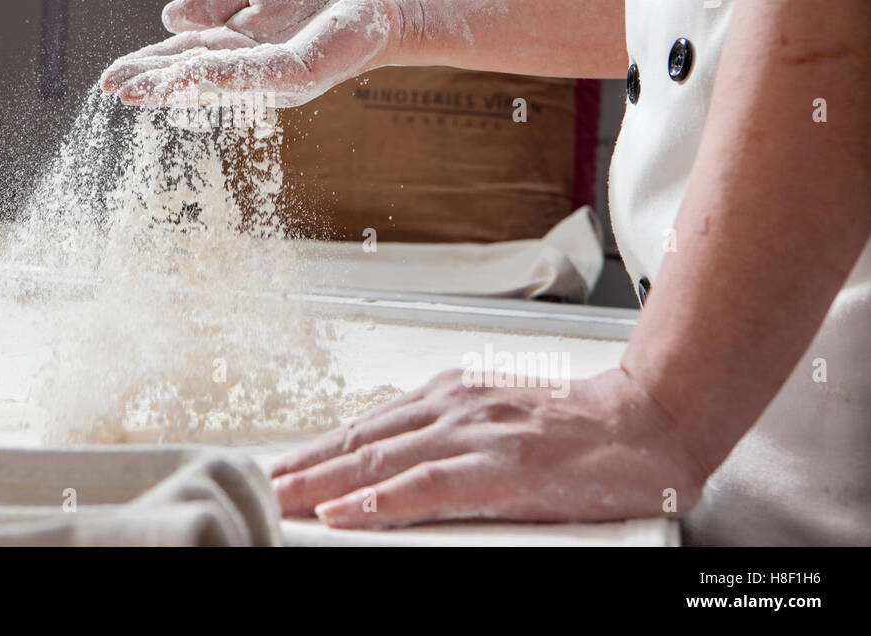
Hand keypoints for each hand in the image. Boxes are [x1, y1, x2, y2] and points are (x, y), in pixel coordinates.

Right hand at [100, 0, 399, 108]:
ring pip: (214, 81)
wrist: (376, 1)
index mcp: (239, 54)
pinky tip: (186, 72)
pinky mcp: (297, 69)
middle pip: (192, 78)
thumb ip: (214, 6)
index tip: (113, 78)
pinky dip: (216, 73)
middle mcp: (252, 74)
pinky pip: (251, 73)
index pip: (186, 61)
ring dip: (171, 85)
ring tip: (134, 89)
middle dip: (151, 84)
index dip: (150, 68)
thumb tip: (167, 19)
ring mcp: (273, 75)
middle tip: (110, 89)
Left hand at [271, 368, 709, 528]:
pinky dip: (382, 499)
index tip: (276, 470)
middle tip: (259, 488)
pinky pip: (430, 485)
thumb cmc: (577, 429)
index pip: (366, 428)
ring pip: (382, 461)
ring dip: (322, 483)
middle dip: (303, 468)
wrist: (649, 421)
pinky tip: (347, 512)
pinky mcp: (506, 466)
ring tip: (280, 500)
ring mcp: (478, 433)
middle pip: (361, 443)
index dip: (315, 452)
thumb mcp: (496, 421)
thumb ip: (445, 437)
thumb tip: (388, 465)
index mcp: (449, 396)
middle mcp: (454, 406)